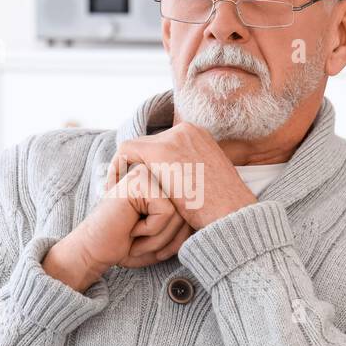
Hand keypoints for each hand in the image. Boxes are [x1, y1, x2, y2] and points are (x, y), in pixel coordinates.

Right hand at [43, 164, 190, 291]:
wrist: (96, 251)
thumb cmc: (129, 244)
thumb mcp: (166, 233)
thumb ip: (187, 220)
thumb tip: (214, 216)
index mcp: (165, 183)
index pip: (194, 211)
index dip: (179, 237)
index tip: (152, 241)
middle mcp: (158, 174)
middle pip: (190, 211)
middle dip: (171, 238)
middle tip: (142, 242)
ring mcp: (148, 174)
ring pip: (180, 212)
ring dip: (160, 237)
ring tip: (137, 237)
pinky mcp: (140, 181)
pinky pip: (166, 212)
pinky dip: (151, 230)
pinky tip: (132, 229)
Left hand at [104, 122, 257, 229]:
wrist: (231, 215)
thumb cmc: (223, 209)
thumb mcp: (210, 182)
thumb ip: (193, 173)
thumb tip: (181, 181)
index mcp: (200, 135)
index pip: (162, 143)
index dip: (147, 165)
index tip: (140, 185)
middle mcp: (187, 130)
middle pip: (147, 144)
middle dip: (134, 166)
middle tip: (123, 189)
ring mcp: (174, 138)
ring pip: (135, 147)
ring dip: (124, 168)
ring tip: (117, 191)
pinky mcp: (161, 152)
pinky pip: (126, 151)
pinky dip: (116, 168)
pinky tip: (114, 189)